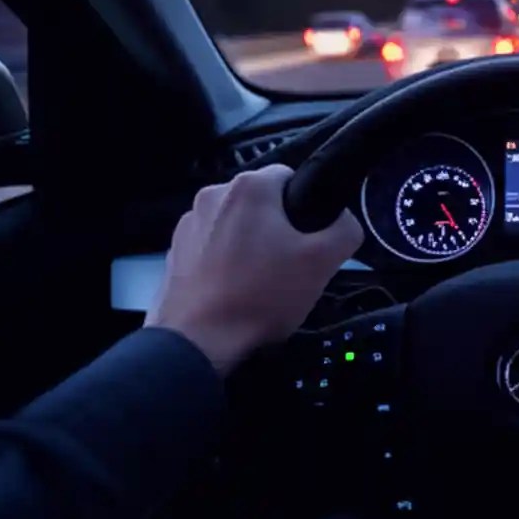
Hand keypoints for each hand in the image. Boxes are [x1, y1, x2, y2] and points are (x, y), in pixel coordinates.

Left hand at [146, 164, 362, 374]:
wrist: (199, 340)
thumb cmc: (263, 294)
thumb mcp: (322, 262)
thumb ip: (345, 229)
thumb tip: (342, 219)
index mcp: (249, 186)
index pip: (291, 177)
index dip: (306, 207)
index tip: (308, 241)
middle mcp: (212, 192)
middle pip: (262, 202)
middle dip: (277, 227)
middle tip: (289, 265)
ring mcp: (188, 222)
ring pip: (236, 224)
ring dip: (249, 242)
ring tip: (258, 282)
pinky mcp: (173, 250)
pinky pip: (211, 245)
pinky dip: (224, 260)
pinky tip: (231, 290)